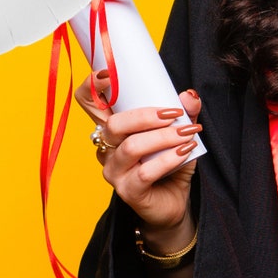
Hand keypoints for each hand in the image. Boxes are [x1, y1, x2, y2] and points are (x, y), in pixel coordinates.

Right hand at [74, 70, 201, 233]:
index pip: (88, 102)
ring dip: (163, 137)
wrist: (172, 203)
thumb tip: (189, 96)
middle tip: (174, 113)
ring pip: (131, 147)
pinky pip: (146, 172)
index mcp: (112, 128)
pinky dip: (169, 158)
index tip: (109, 74)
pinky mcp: (128, 191)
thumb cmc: (168, 163)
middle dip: (146, 115)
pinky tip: (186, 151)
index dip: (91, 86)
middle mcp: (106, 149)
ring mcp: (113, 172)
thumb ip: (184, 113)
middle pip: (113, 124)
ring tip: (187, 133)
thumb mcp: (178, 132)